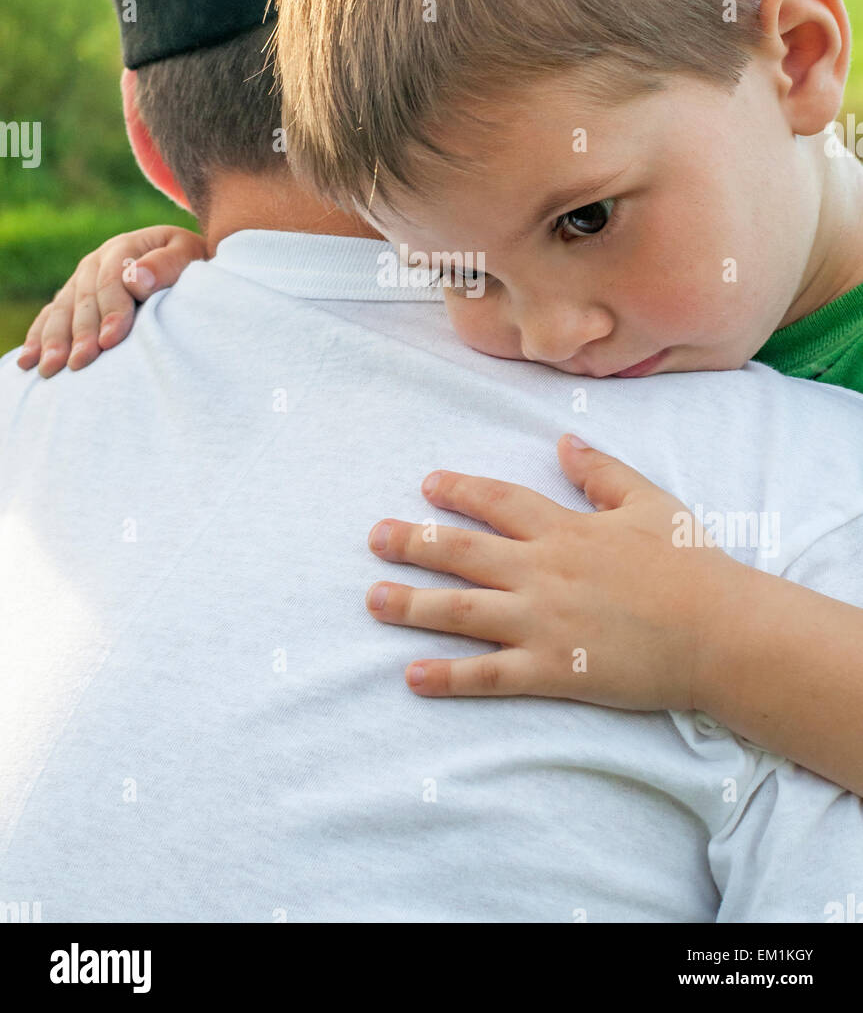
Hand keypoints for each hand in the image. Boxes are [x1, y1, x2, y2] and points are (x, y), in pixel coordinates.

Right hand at [17, 225, 205, 377]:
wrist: (182, 261)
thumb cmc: (191, 263)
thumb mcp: (188, 255)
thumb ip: (167, 264)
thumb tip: (137, 280)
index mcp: (125, 247)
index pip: (113, 280)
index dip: (111, 310)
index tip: (110, 340)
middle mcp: (97, 261)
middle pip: (84, 298)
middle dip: (81, 333)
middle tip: (80, 363)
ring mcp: (82, 280)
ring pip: (62, 309)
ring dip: (54, 340)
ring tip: (50, 368)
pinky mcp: (74, 298)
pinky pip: (51, 316)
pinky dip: (39, 337)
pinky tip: (28, 360)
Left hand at [365, 435, 748, 711]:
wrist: (721, 632)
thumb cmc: (691, 564)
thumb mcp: (649, 501)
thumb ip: (602, 472)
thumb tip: (563, 441)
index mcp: (566, 529)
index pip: (499, 502)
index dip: (460, 491)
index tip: (427, 484)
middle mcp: (543, 571)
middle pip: (463, 552)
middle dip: (414, 542)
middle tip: (374, 537)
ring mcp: (543, 622)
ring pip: (462, 611)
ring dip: (413, 604)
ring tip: (373, 600)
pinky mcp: (552, 669)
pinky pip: (489, 675)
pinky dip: (449, 677)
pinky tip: (412, 676)